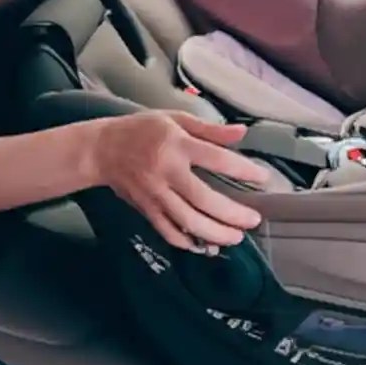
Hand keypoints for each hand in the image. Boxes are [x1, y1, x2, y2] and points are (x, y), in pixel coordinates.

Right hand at [90, 111, 271, 254]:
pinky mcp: (146, 209)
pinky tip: (203, 245)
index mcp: (177, 145)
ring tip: (235, 237)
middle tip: (253, 220)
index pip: (218, 160)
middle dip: (233, 215)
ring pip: (188, 221)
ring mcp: (155, 194)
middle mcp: (167, 172)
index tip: (263, 178)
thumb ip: (210, 129)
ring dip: (215, 234)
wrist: (102, 149)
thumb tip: (242, 134)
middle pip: (205, 200)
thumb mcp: (175, 119)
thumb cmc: (140, 130)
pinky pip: (168, 231)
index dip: (244, 170)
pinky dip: (187, 242)